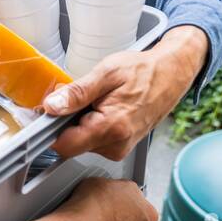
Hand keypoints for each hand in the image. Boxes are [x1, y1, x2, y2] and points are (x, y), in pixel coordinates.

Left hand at [43, 26, 209, 160]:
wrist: (171, 75)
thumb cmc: (143, 71)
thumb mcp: (106, 73)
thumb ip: (77, 93)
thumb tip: (51, 106)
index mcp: (111, 128)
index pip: (64, 145)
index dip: (51, 128)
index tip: (50, 111)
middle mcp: (116, 145)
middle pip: (70, 143)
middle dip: (67, 121)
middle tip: (83, 97)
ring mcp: (118, 149)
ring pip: (80, 142)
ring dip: (80, 122)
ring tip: (98, 101)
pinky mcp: (119, 147)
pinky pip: (93, 141)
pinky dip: (91, 125)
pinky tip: (103, 109)